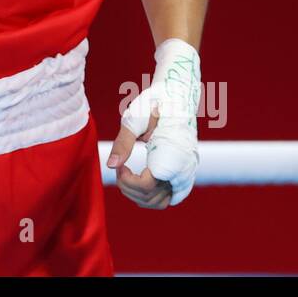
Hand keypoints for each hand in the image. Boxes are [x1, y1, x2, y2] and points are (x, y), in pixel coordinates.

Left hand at [107, 38, 201, 208]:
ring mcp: (187, 171)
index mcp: (172, 154)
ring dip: (139, 195)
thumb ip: (123, 143)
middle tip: (121, 168)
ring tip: (128, 175)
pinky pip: (170, 196)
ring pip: (161, 202)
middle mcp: (184, 167)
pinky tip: (139, 179)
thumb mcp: (134, 118)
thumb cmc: (153, 102)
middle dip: (129, 188)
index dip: (127, 180)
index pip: (147, 185)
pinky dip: (152, 195)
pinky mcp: (185, 172)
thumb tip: (110, 165)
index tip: (121, 165)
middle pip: (152, 198)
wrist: (176, 94)